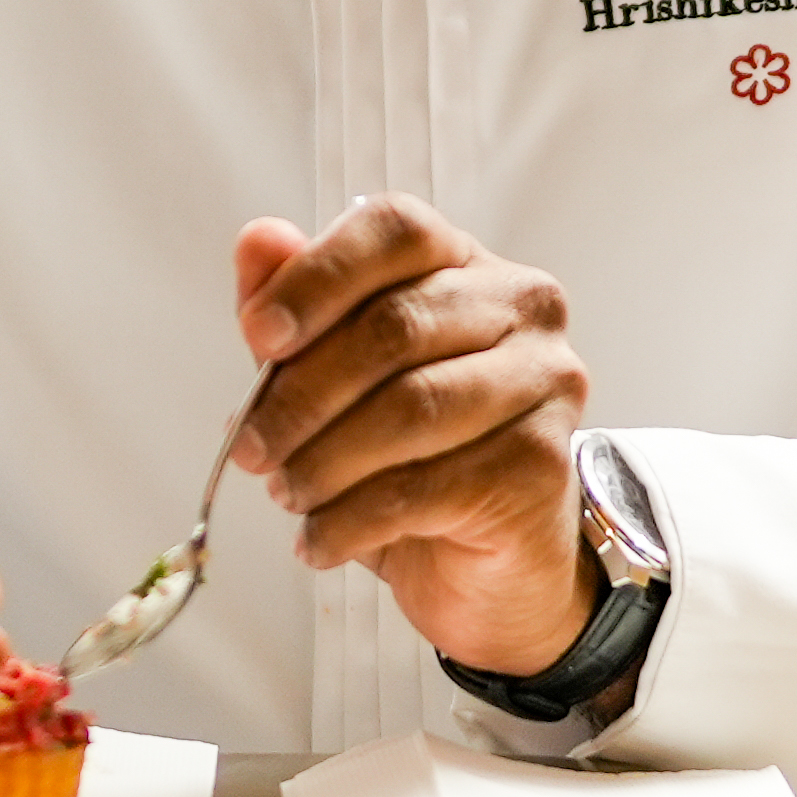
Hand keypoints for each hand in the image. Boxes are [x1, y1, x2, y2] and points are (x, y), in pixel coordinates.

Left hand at [232, 198, 593, 674]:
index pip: (398, 230)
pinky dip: (350, 521)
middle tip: (252, 448)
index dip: (318, 274)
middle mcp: (523, 309)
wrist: (492, 566)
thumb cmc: (417, 460)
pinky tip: (321, 539)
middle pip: (395, 325)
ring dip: (322, 464)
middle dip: (301, 396)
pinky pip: (424, 487)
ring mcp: (544, 382)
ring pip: (409, 408)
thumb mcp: (338, 382)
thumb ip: (299, 311)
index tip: (259, 335)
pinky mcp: (542, 461)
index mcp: (469, 266)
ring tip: (288, 494)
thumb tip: (260, 241)